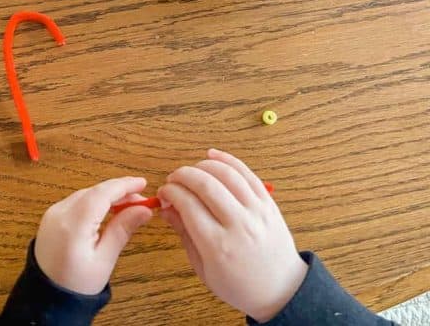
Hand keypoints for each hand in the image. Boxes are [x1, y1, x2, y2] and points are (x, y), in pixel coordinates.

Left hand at [34, 176, 152, 294]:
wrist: (47, 297)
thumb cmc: (76, 285)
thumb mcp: (104, 260)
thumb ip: (122, 230)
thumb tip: (143, 209)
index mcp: (72, 225)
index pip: (101, 194)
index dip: (123, 185)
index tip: (143, 183)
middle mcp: (59, 214)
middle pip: (93, 192)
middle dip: (118, 192)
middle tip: (141, 201)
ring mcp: (52, 214)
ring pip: (85, 195)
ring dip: (107, 196)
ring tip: (129, 206)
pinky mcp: (51, 217)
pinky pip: (76, 202)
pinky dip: (94, 202)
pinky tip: (108, 210)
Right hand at [157, 149, 307, 322]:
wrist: (281, 290)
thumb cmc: (239, 285)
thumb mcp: (203, 268)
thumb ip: (184, 234)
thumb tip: (166, 209)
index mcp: (218, 246)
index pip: (187, 204)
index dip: (170, 192)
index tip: (164, 193)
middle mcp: (239, 225)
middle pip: (204, 184)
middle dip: (182, 175)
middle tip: (173, 179)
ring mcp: (257, 212)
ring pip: (226, 173)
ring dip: (202, 165)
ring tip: (191, 171)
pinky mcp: (268, 203)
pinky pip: (247, 173)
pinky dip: (228, 159)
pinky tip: (212, 155)